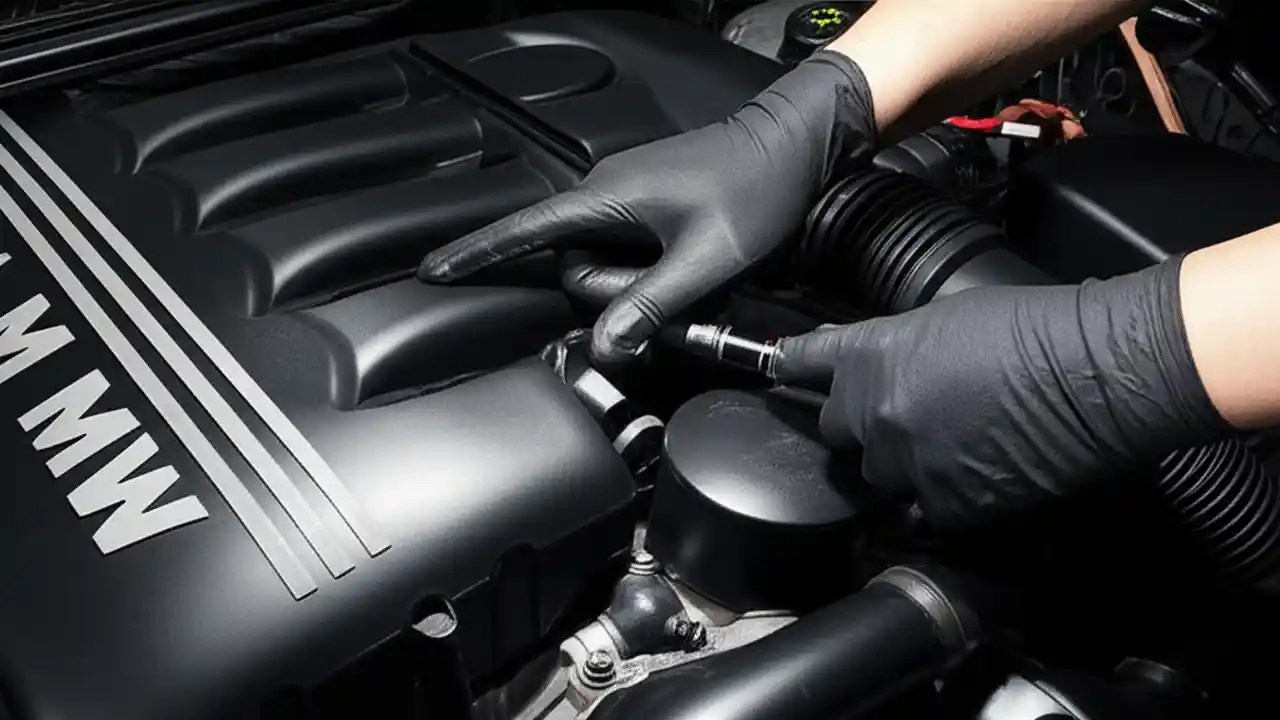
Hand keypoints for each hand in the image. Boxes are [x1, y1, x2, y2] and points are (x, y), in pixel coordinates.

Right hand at [419, 52, 875, 364]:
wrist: (793, 142)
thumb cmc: (754, 192)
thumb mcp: (706, 260)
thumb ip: (650, 305)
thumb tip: (604, 346)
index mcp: (606, 198)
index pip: (525, 232)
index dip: (477, 254)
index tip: (435, 270)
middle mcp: (606, 190)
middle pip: (576, 264)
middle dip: (613, 291)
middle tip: (677, 286)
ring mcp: (626, 192)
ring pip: (605, 258)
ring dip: (638, 281)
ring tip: (694, 270)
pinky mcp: (647, 197)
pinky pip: (627, 246)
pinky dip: (650, 267)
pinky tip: (690, 261)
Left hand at [771, 259, 1228, 528]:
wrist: (1092, 374)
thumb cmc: (1033, 329)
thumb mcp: (946, 319)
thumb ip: (893, 346)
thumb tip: (869, 360)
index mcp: (868, 355)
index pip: (803, 361)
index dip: (788, 367)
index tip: (773, 371)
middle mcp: (871, 412)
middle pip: (835, 430)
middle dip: (860, 423)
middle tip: (902, 415)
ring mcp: (904, 463)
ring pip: (877, 474)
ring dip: (899, 464)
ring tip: (949, 446)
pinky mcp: (944, 505)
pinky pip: (921, 509)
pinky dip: (939, 496)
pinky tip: (974, 473)